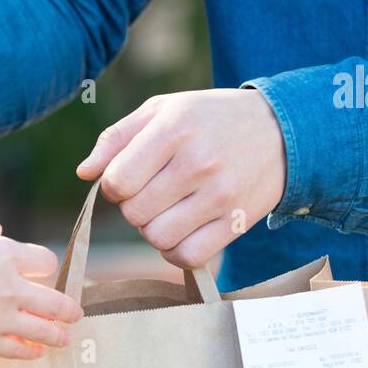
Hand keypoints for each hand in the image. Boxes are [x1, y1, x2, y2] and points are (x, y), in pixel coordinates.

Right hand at [0, 211, 82, 359]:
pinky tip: (36, 352)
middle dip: (68, 308)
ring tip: (65, 338)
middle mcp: (10, 288)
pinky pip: (19, 350)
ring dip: (59, 334)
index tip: (43, 272)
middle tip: (74, 313)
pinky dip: (32, 352)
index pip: (44, 262)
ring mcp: (1, 319)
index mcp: (2, 255)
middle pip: (55, 301)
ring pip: (44, 330)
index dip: (45, 266)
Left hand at [76, 88, 285, 268]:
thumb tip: (84, 173)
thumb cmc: (208, 119)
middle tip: (154, 192)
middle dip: (135, 206)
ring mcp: (221, 195)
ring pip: (157, 238)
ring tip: (168, 210)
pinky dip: (176, 251)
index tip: (131, 177)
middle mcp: (198, 162)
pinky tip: (182, 230)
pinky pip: (188, 257)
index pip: (117, 181)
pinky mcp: (237, 222)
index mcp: (174, 129)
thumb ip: (116, 138)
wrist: (282, 130)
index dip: (114, 185)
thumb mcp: (163, 110)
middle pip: (134, 213)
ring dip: (154, 230)